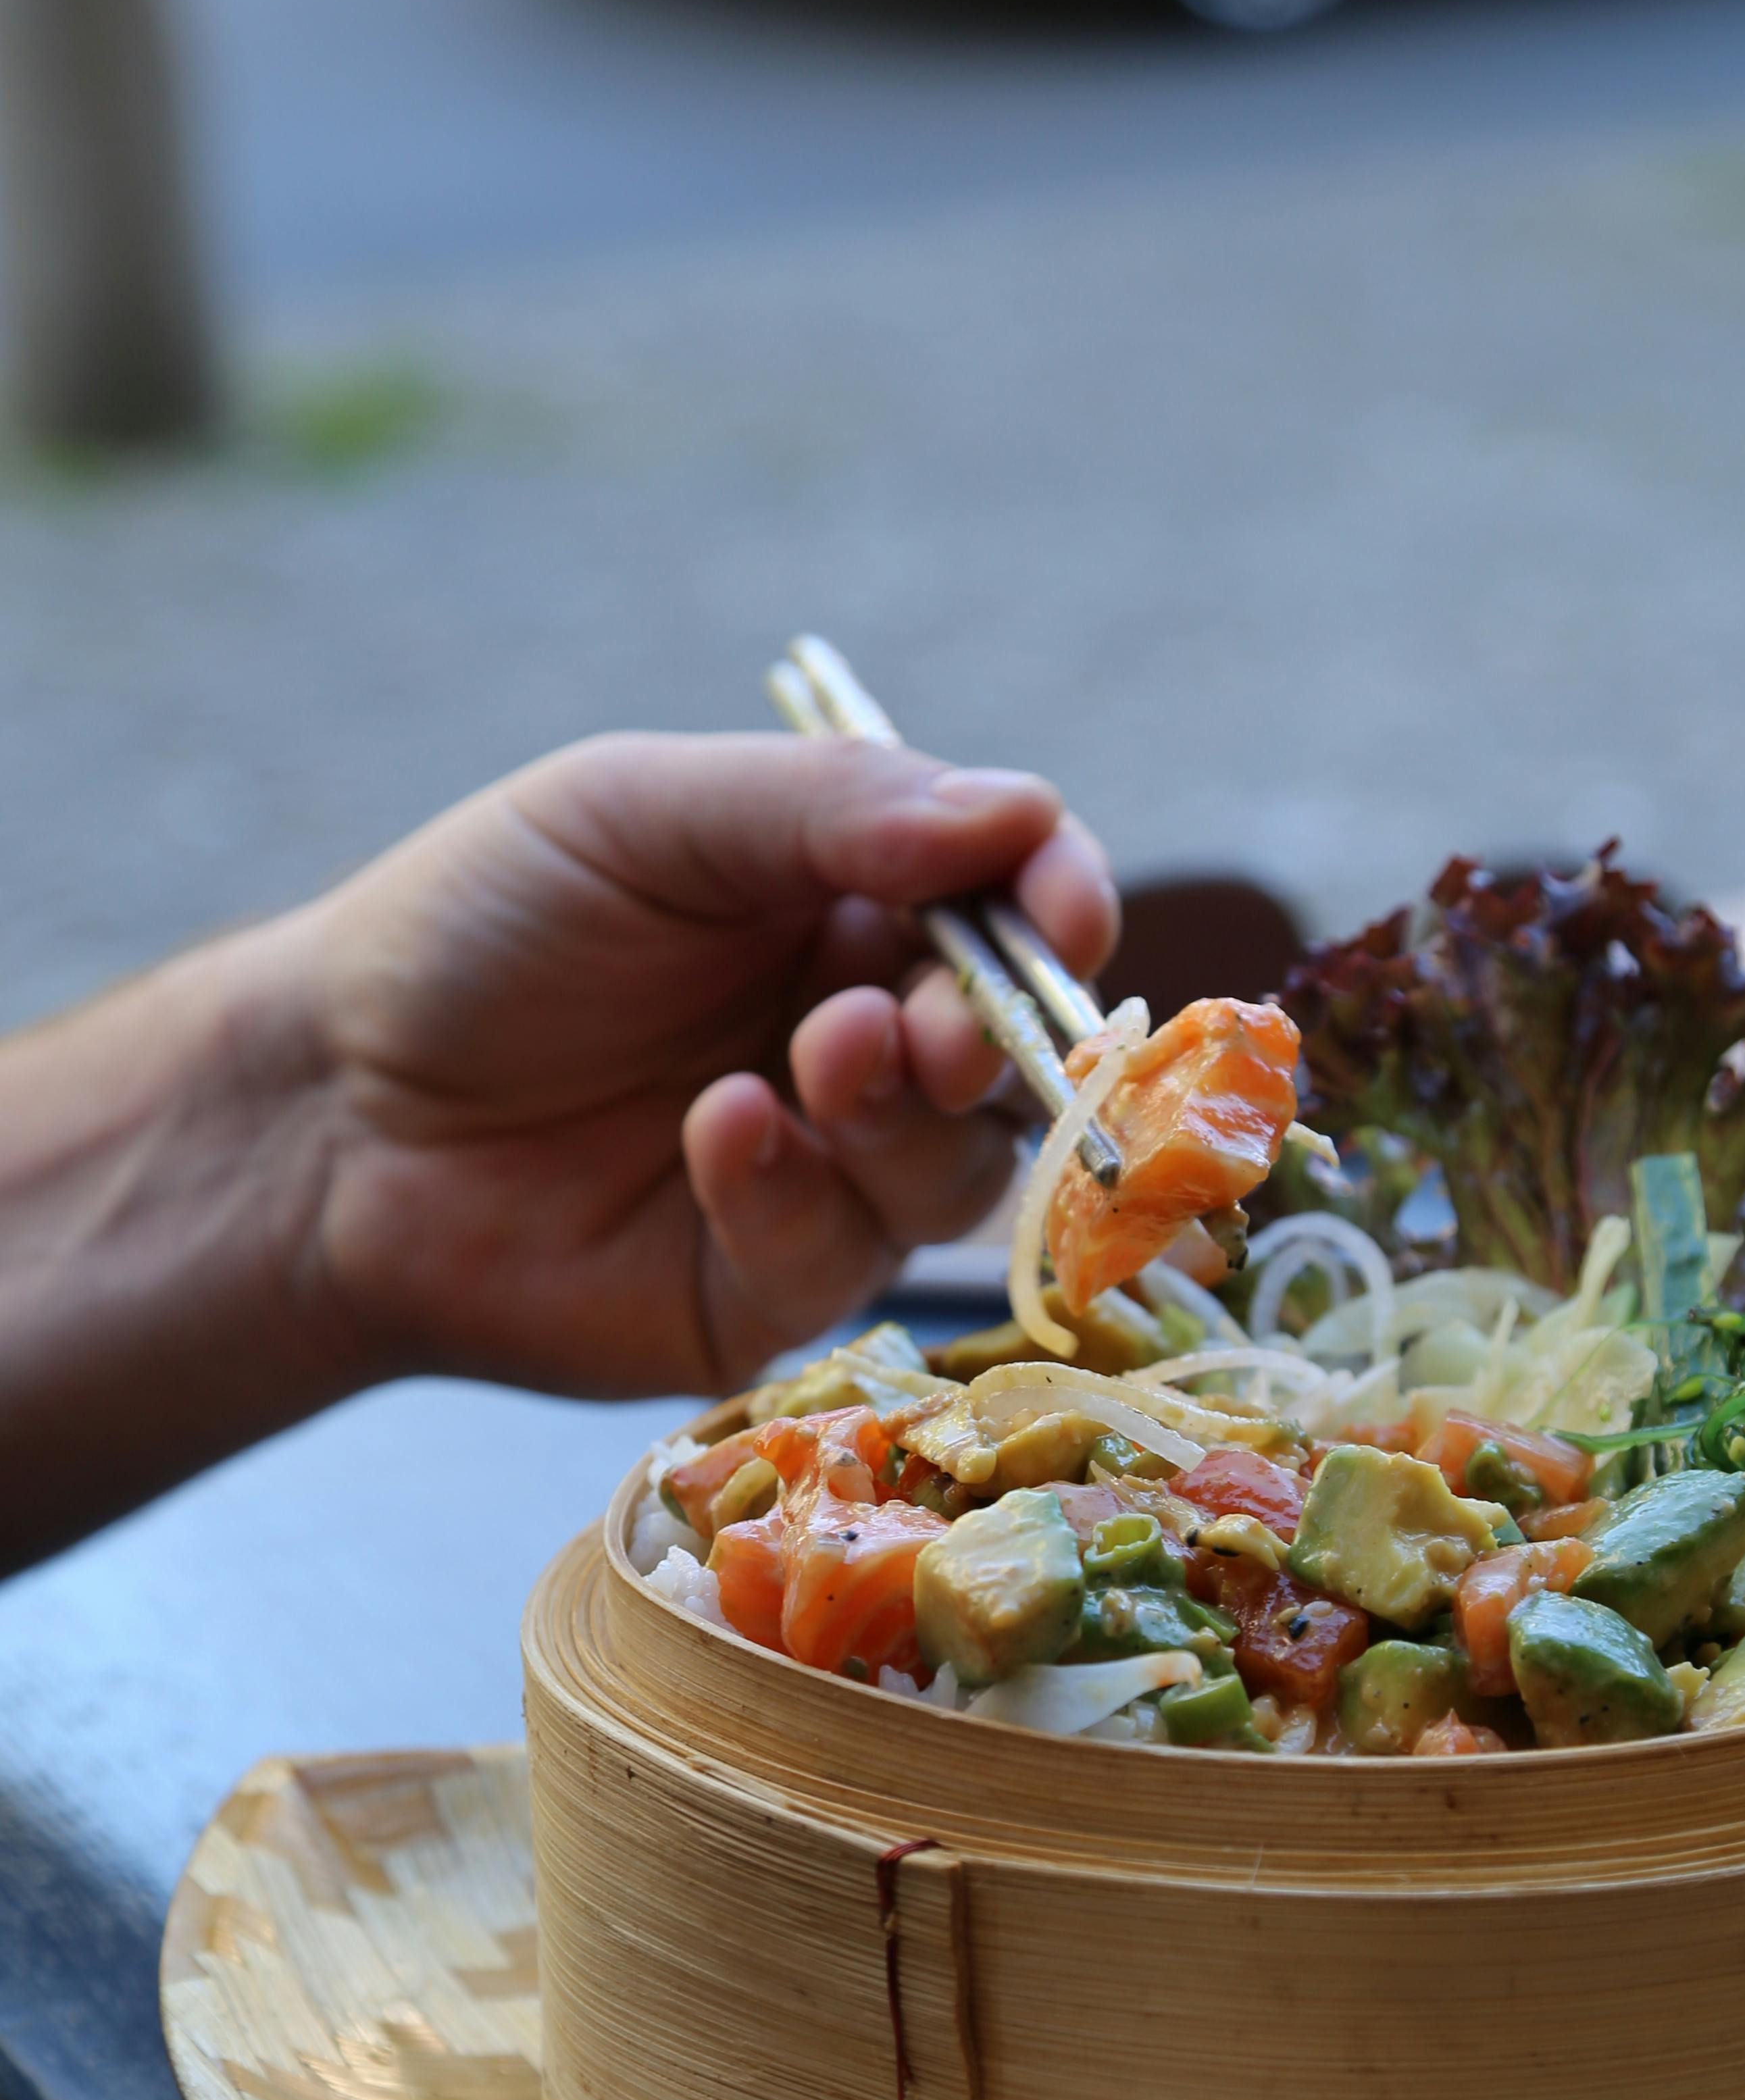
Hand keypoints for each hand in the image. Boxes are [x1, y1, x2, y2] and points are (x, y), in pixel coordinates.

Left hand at [300, 732, 1116, 1395]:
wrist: (329, 1101)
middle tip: (927, 1024)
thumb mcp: (645, 815)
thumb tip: (1023, 812)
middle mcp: (865, 1042)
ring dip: (903, 1116)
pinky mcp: (768, 1292)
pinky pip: (843, 1260)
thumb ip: (831, 807)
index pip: (1016, 905)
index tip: (1059, 912)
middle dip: (998, 1037)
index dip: (1060, 904)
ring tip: (814, 1059)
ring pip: (960, 1174)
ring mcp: (828, 1176)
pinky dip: (794, 1189)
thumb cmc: (480, 930)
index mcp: (852, 909)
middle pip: (1020, 1058)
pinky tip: (713, 1131)